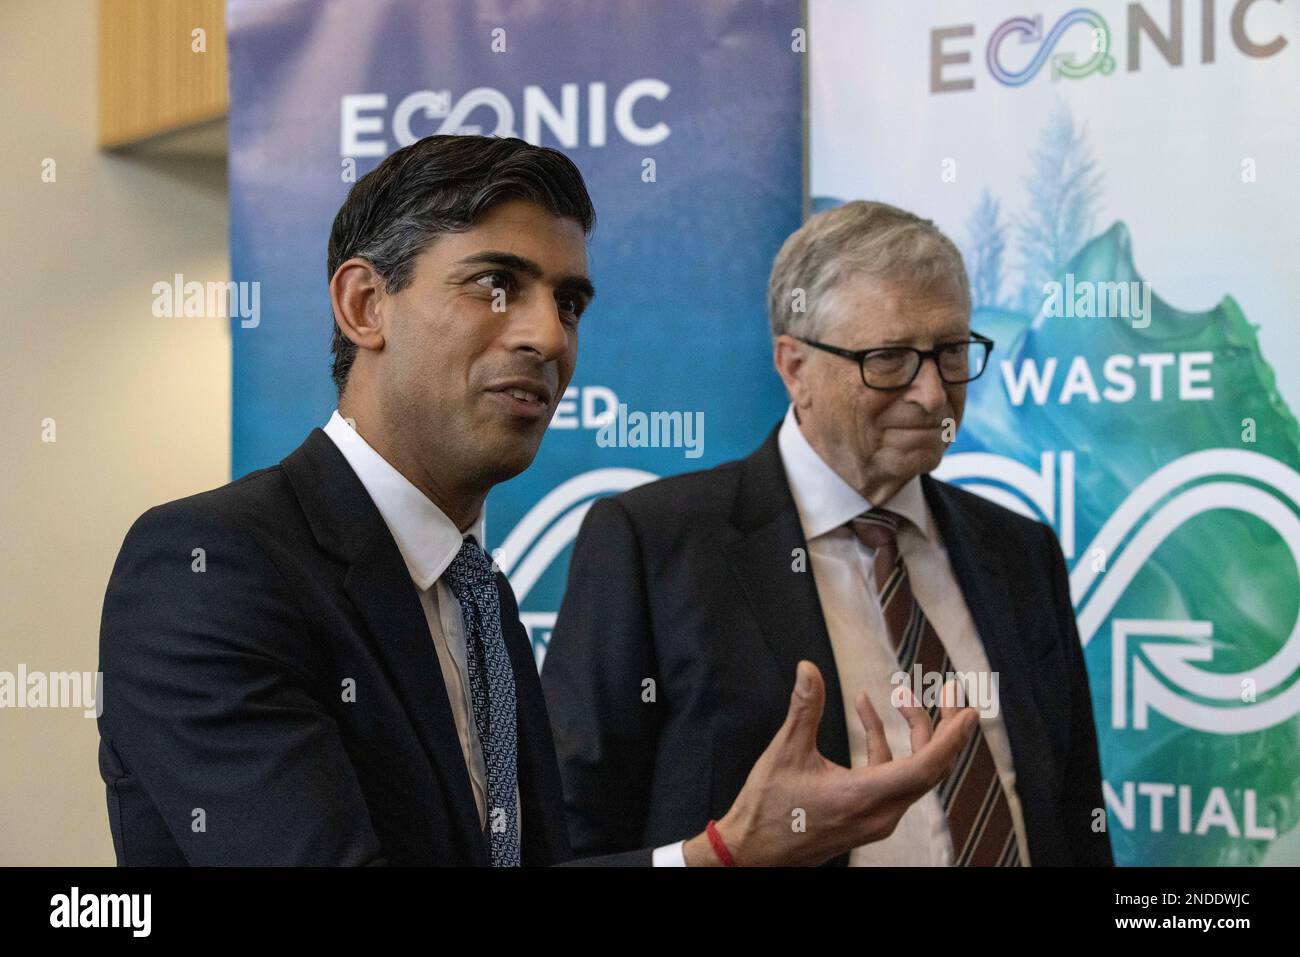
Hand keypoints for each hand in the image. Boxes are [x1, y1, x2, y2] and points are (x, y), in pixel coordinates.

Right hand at [683, 659, 977, 865]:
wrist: (753, 853)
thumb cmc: (768, 808)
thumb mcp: (785, 752)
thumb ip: (804, 708)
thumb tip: (808, 668)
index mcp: (865, 797)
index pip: (926, 767)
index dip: (952, 738)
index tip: (969, 712)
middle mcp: (880, 813)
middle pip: (928, 768)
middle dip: (942, 728)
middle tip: (951, 694)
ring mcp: (875, 818)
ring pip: (911, 773)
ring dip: (911, 734)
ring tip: (901, 696)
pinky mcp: (865, 817)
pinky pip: (889, 778)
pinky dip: (882, 746)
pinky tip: (864, 714)